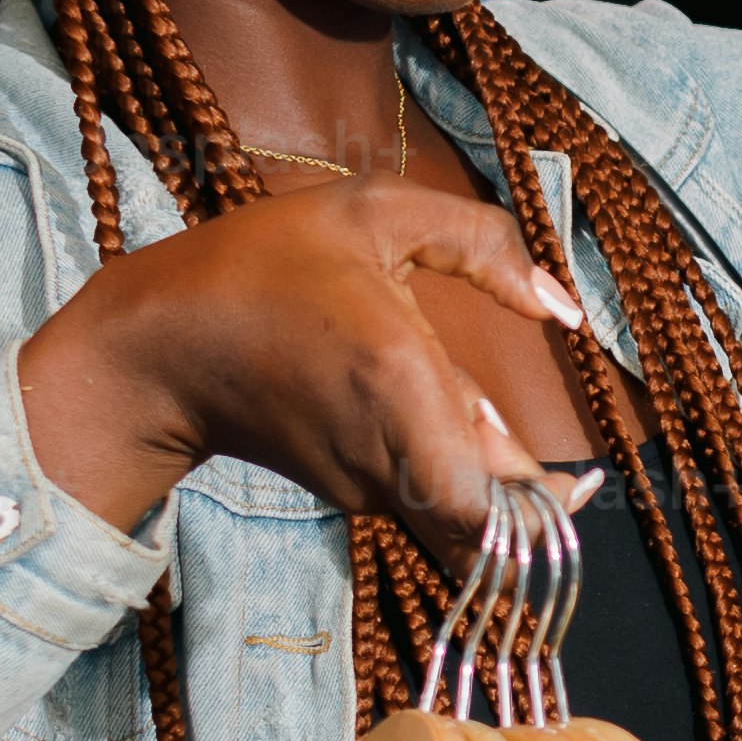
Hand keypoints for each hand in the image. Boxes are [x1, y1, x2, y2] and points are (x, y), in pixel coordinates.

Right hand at [16, 167, 584, 568]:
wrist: (157, 348)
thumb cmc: (261, 265)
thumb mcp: (371, 212)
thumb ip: (479, 242)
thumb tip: (561, 306)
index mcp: (399, 382)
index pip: (488, 511)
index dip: (544, 516)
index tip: (584, 481)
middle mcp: (386, 452)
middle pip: (488, 528)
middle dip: (540, 512)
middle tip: (578, 480)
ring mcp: (363, 483)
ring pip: (458, 507)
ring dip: (495, 484)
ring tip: (517, 440)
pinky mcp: (345, 493)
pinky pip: (422, 492)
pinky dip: (450, 469)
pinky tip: (449, 416)